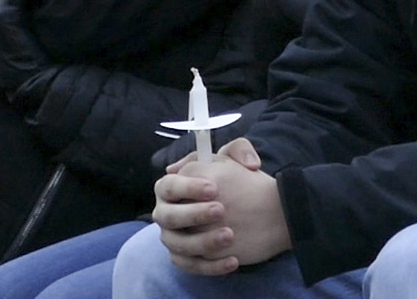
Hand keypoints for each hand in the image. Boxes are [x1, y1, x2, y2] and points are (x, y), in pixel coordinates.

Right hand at [153, 137, 288, 274]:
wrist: (250, 211)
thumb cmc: (233, 182)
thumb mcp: (236, 160)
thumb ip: (240, 150)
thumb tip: (245, 163)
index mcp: (170, 187)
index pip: (169, 185)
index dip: (187, 188)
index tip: (213, 188)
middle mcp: (166, 214)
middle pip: (168, 217)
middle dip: (193, 214)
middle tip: (221, 210)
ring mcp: (173, 238)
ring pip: (179, 245)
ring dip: (202, 242)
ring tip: (230, 236)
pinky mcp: (186, 259)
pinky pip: (192, 266)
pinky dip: (211, 267)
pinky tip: (233, 260)